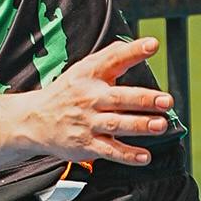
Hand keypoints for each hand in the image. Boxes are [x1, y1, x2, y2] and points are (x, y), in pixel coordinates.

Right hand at [15, 37, 174, 168]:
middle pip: (120, 98)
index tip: (152, 45)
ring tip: (160, 125)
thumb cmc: (66, 93)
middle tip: (166, 101)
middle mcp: (90, 98)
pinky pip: (110, 150)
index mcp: (90, 75)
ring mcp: (88, 123)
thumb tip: (139, 44)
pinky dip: (127, 155)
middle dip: (144, 99)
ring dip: (140, 125)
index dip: (133, 51)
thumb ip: (111, 56)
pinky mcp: (86, 144)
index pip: (113, 59)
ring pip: (117, 124)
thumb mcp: (83, 69)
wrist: (34, 120)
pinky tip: (144, 156)